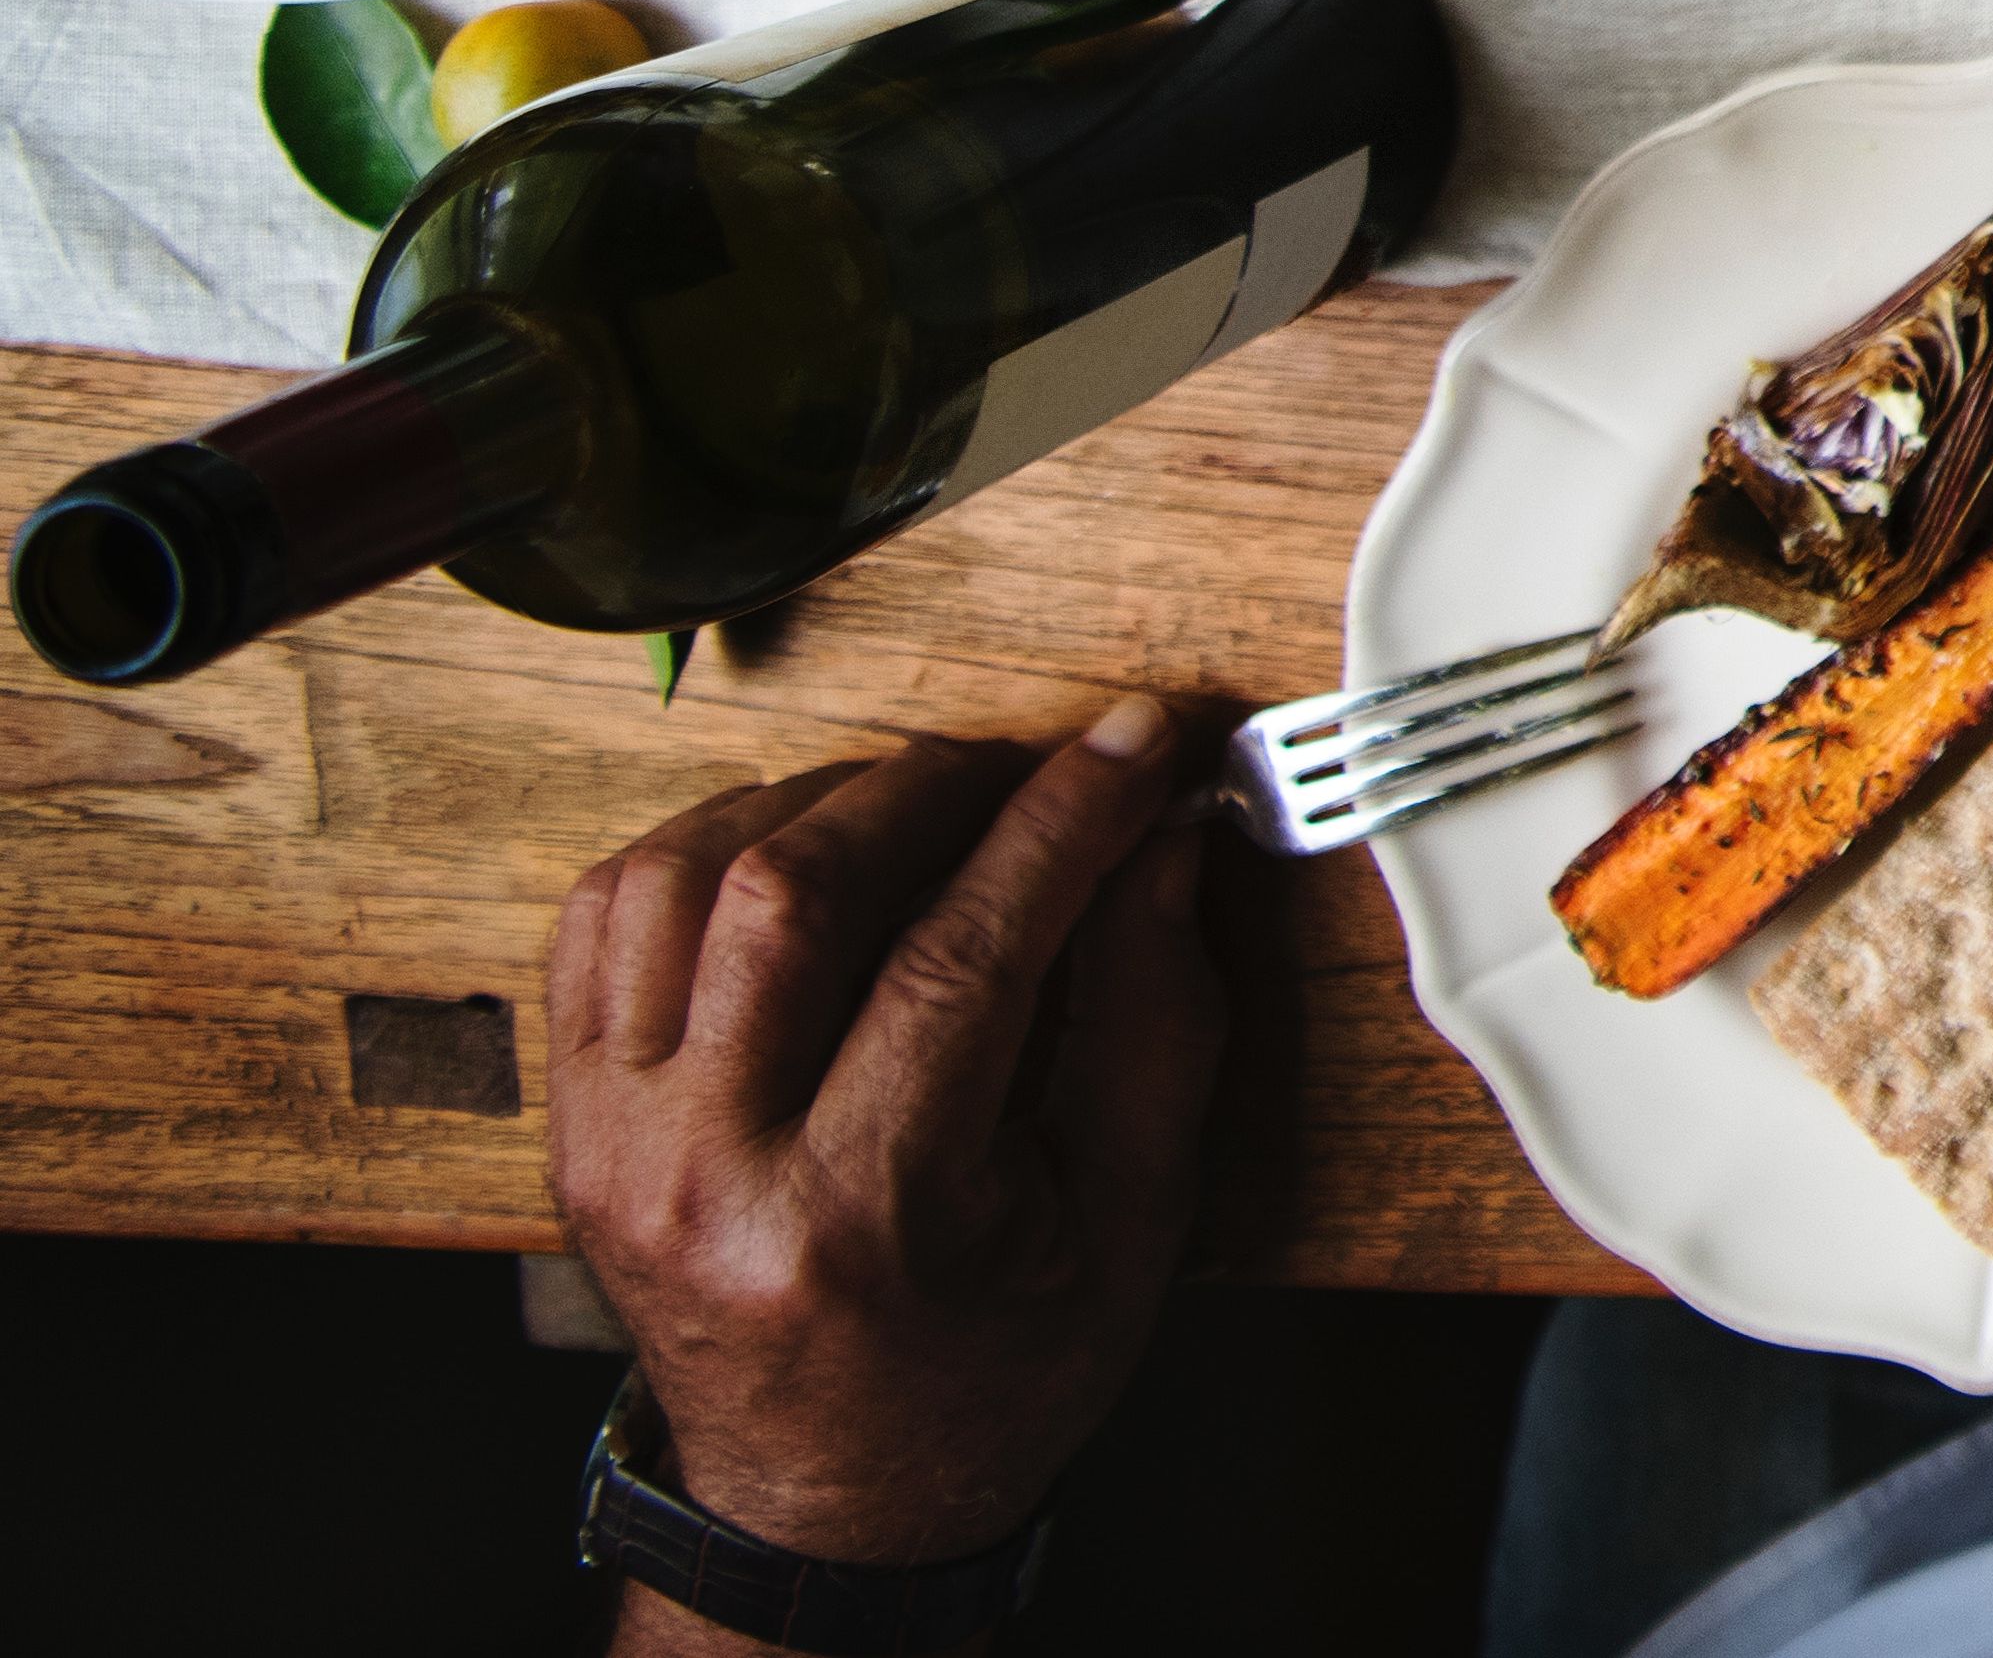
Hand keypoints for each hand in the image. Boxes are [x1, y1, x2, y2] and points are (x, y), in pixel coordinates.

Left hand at [545, 705, 1225, 1623]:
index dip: (1063, 820)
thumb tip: (1161, 837)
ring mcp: (616, 1148)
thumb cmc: (989, 1374)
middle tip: (1030, 771)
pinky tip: (795, 857)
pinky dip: (701, 851)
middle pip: (794, 892)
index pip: (959, 953)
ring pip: (678, 880)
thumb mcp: (1129, 1219)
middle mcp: (706, 1178)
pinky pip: (602, 923)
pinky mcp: (575, 1124)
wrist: (831, 1501)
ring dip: (812, 806)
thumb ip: (1154, 1016)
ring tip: (913, 810)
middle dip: (935, 787)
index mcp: (858, 1219)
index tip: (1134, 746)